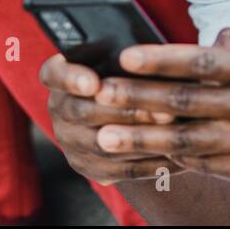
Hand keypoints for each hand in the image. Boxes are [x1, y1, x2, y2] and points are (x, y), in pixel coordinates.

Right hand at [39, 53, 183, 185]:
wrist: (128, 110)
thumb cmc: (129, 71)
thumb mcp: (123, 60)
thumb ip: (128, 60)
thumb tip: (148, 59)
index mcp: (59, 74)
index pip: (54, 75)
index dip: (71, 80)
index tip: (94, 83)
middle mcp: (58, 108)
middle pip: (82, 112)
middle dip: (125, 111)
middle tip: (162, 109)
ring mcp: (69, 140)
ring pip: (102, 145)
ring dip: (140, 138)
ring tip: (174, 129)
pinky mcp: (87, 165)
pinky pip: (117, 169)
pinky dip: (148, 163)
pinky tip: (176, 154)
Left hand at [89, 28, 229, 192]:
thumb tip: (207, 40)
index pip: (201, 62)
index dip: (161, 59)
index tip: (126, 56)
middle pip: (186, 103)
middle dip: (139, 100)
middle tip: (100, 97)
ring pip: (186, 141)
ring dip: (142, 138)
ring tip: (105, 137)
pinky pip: (203, 164)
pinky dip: (170, 158)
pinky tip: (140, 153)